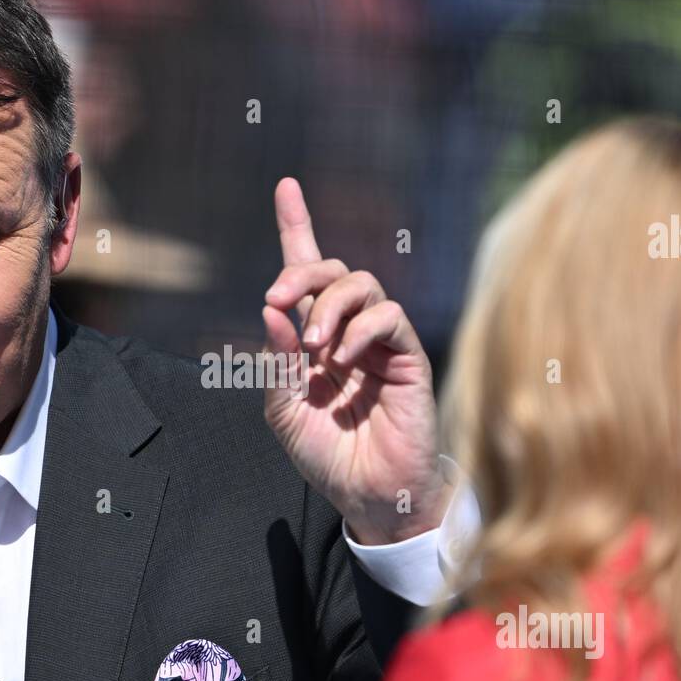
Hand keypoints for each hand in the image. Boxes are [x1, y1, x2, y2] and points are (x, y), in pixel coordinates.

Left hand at [262, 178, 452, 544]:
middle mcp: (348, 332)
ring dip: (330, 303)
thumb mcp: (285, 411)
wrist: (368, 495)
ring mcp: (380, 343)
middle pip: (332, 270)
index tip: (286, 185)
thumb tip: (272, 309)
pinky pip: (389, 318)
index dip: (297, 226)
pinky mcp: (408, 358)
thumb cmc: (327, 456)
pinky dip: (360, 328)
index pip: (307, 274)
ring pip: (363, 284)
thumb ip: (278, 361)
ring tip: (314, 344)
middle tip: (278, 300)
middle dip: (301, 272)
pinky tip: (342, 358)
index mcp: (315, 340)